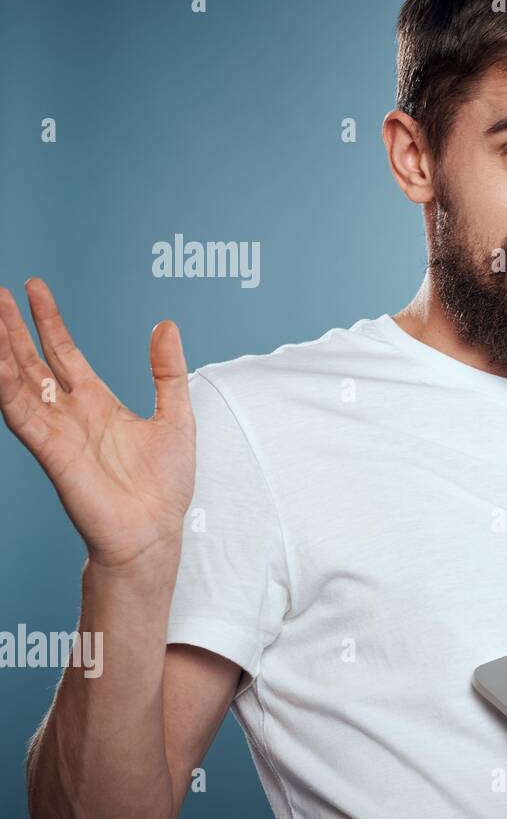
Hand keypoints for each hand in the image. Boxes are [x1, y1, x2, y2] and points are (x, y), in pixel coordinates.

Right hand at [0, 278, 195, 572]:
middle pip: (33, 360)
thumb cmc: (165, 484)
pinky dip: (6, 388)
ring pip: (19, 381)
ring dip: (2, 350)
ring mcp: (57, 431)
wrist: (155, 532)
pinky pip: (21, 414)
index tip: (34, 287)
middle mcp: (71, 413)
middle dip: (13, 327)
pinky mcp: (51, 452)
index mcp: (97, 402)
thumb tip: (166, 325)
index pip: (64, 351)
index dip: (48, 320)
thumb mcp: (176, 415)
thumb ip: (167, 371)